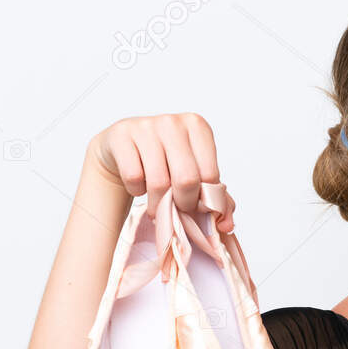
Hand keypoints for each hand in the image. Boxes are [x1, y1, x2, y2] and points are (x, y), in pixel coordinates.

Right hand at [89, 112, 233, 229]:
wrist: (123, 148)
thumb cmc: (165, 162)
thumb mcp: (195, 174)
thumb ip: (216, 199)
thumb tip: (225, 226)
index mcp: (197, 126)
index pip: (210, 175)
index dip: (203, 199)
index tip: (194, 205)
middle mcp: (173, 122)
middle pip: (187, 179)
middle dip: (182, 204)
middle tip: (176, 209)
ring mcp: (145, 126)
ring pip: (159, 182)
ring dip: (158, 204)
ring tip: (157, 205)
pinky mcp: (121, 135)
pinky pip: (134, 178)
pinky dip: (136, 190)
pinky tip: (139, 185)